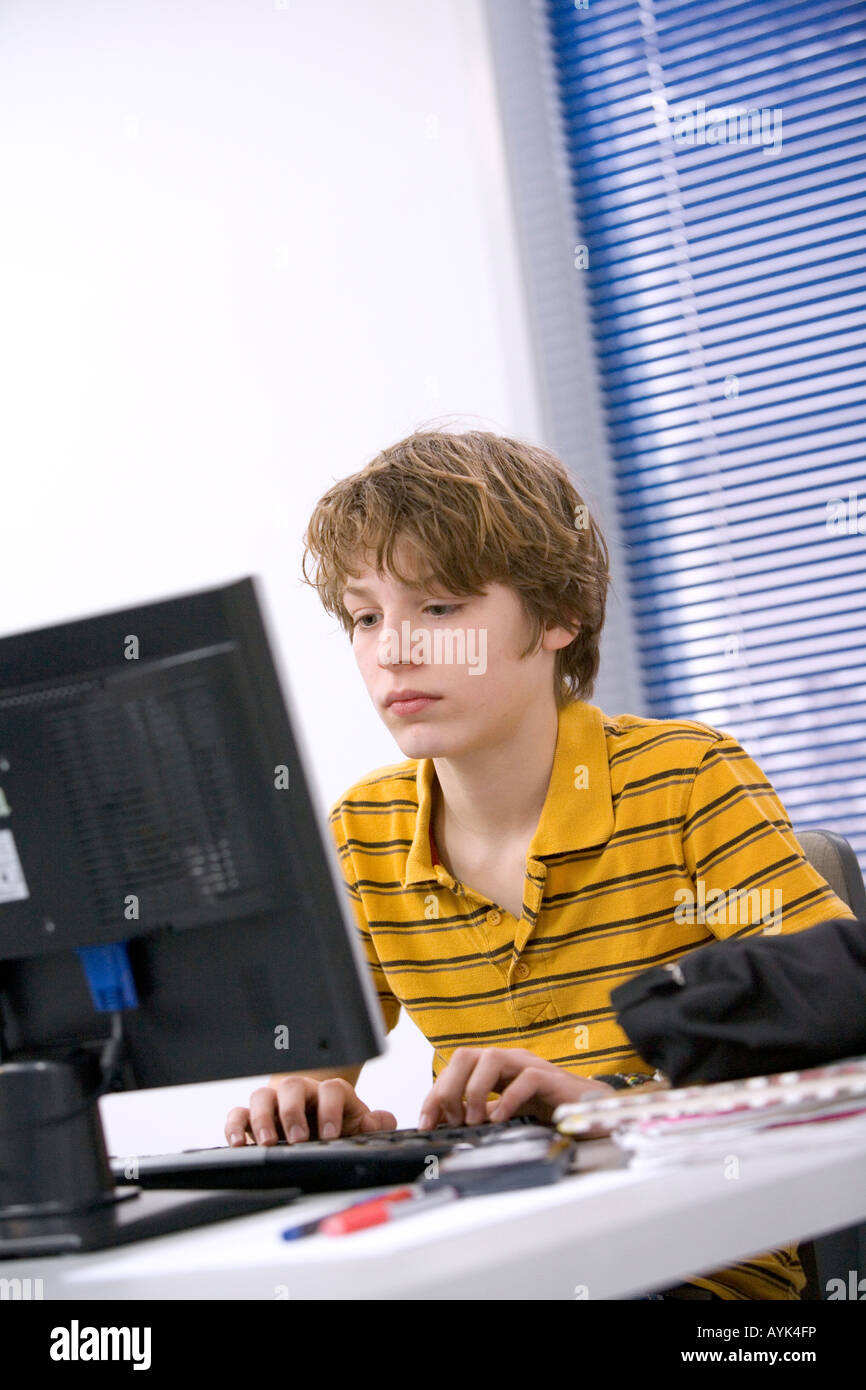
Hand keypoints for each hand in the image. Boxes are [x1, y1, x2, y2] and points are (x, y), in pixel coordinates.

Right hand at [224, 1077, 397, 1145]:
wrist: (316, 1126)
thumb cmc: (337, 1125)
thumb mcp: (359, 1125)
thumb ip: (375, 1124)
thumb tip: (381, 1120)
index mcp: (329, 1093)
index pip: (331, 1089)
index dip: (330, 1110)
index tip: (330, 1135)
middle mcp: (300, 1092)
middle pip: (292, 1085)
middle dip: (293, 1112)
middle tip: (299, 1139)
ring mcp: (274, 1103)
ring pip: (262, 1095)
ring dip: (263, 1118)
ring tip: (269, 1143)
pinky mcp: (253, 1119)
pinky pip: (238, 1113)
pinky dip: (235, 1126)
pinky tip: (238, 1143)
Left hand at [417, 1047, 616, 1128]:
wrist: (592, 1114)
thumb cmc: (550, 1111)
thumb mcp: (507, 1115)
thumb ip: (481, 1116)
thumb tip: (447, 1127)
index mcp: (495, 1069)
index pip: (455, 1069)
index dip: (435, 1094)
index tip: (426, 1122)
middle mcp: (510, 1062)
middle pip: (466, 1055)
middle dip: (450, 1087)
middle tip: (452, 1119)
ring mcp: (531, 1067)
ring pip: (491, 1057)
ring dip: (474, 1090)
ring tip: (474, 1120)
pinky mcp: (552, 1080)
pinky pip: (527, 1078)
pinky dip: (509, 1098)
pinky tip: (501, 1118)